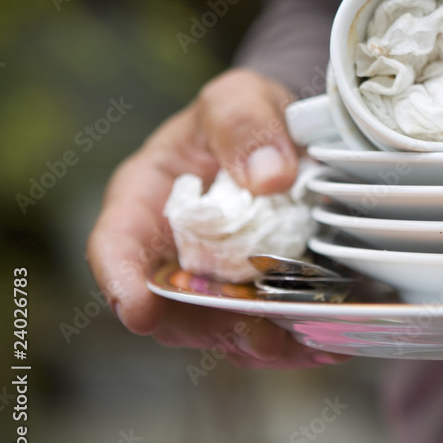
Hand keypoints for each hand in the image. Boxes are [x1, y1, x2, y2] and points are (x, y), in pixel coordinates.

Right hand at [86, 68, 347, 368]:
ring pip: (222, 328)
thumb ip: (245, 124)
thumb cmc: (245, 115)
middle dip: (212, 327)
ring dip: (260, 343)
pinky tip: (326, 341)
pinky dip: (291, 340)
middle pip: (172, 306)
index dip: (121, 282)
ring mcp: (212, 279)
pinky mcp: (253, 295)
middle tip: (260, 333)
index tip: (138, 311)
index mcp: (145, 201)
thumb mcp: (240, 98)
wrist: (286, 135)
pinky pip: (263, 328)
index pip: (117, 245)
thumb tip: (268, 177)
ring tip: (303, 344)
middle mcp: (170, 252)